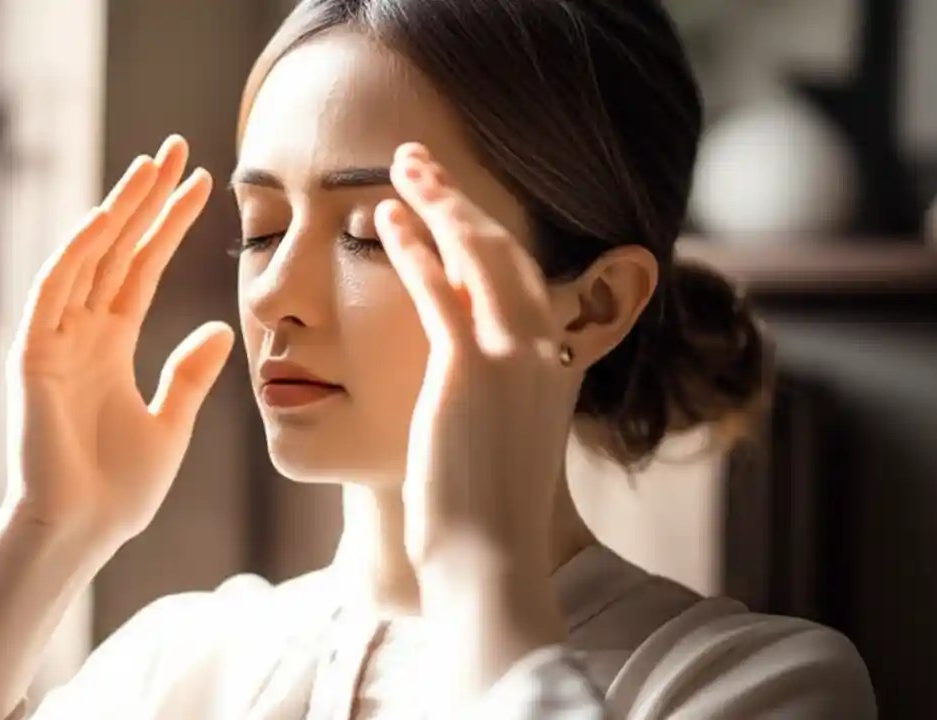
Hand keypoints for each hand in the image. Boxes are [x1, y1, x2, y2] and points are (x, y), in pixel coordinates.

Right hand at [5, 136, 233, 544]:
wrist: (84, 530)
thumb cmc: (120, 488)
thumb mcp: (172, 422)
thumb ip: (190, 373)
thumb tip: (221, 327)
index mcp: (110, 345)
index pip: (142, 268)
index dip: (169, 225)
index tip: (202, 183)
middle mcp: (80, 333)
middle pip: (116, 249)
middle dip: (145, 198)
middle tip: (175, 148)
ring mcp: (54, 340)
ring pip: (87, 258)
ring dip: (116, 210)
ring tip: (151, 166)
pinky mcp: (32, 357)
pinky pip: (51, 294)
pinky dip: (74, 255)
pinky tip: (102, 220)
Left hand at [377, 143, 572, 696]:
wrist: (490, 565)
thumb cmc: (486, 521)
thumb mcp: (501, 450)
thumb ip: (492, 407)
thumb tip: (463, 399)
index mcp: (553, 369)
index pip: (525, 280)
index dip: (488, 234)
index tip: (454, 207)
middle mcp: (542, 352)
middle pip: (505, 250)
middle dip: (461, 198)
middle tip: (421, 161)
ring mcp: (512, 358)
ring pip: (476, 253)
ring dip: (438, 199)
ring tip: (402, 163)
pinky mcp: (469, 371)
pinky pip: (438, 289)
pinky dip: (411, 245)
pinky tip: (383, 215)